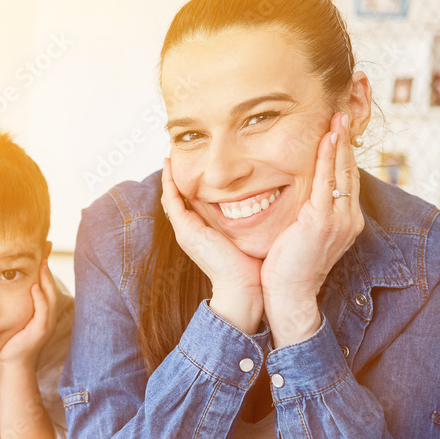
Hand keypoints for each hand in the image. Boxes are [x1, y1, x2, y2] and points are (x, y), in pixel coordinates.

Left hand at [0, 258, 57, 367]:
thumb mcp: (14, 316)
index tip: (43, 248)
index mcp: (42, 310)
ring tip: (42, 263)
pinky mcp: (40, 331)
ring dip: (46, 280)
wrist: (12, 362)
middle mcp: (47, 315)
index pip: (45, 284)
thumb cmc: (11, 339)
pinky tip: (35, 287)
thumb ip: (15, 301)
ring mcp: (45, 324)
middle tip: (45, 249)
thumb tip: (3, 281)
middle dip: (48, 268)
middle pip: (51, 287)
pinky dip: (40, 299)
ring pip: (49, 297)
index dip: (45, 267)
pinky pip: (43, 312)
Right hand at [161, 159, 263, 332]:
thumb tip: (270, 198)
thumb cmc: (254, 265)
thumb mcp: (252, 235)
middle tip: (179, 149)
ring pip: (172, 195)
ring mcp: (186, 230)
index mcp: (205, 231)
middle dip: (179, 174)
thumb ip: (254, 218)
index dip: (192, 180)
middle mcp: (191, 229)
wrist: (246, 288)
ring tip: (172, 151)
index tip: (198, 160)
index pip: (193, 201)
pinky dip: (169, 182)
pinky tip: (169, 165)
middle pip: (179, 196)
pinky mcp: (186, 230)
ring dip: (170, 174)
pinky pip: (172, 200)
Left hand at [260, 112, 364, 345]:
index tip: (338, 130)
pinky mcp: (324, 221)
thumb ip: (306, 214)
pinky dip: (329, 158)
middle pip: (349, 171)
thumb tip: (299, 199)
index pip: (345, 180)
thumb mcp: (302, 235)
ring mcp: (340, 220)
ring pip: (342, 172)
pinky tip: (328, 139)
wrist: (289, 296)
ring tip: (338, 117)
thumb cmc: (289, 268)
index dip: (343, 154)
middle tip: (343, 113)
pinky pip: (329, 181)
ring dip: (340, 143)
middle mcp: (348, 218)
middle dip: (346, 142)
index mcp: (344, 221)